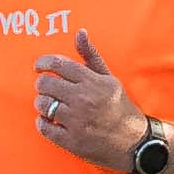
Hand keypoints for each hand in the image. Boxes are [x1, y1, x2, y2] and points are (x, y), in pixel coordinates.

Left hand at [31, 32, 155, 167]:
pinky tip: (49, 121)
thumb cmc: (119, 107)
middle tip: (46, 89)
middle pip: (46, 83)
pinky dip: (42, 123)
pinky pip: (44, 127)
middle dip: (41, 84)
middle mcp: (84, 99)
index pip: (59, 64)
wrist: (134, 141)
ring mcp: (78, 121)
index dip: (43, 63)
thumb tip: (79, 32)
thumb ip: (91, 56)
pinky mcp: (72, 141)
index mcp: (93, 82)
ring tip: (49, 106)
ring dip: (41, 104)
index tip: (38, 67)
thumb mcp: (109, 79)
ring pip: (42, 104)